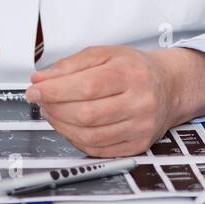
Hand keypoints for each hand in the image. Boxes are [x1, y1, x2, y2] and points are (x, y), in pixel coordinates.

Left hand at [26, 45, 204, 156]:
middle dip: (54, 109)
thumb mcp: (104, 54)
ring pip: (90, 135)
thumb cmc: (135, 69)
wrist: (169, 86)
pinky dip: (76, 139)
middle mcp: (139, 101)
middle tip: (41, 102)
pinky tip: (69, 126)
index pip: (86, 86)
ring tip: (53, 113)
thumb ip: (71, 65)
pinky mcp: (138, 145)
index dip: (55, 91)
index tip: (34, 90)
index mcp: (130, 73)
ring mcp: (140, 126)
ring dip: (61, 126)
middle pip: (86, 114)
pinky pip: (98, 149)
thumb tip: (40, 79)